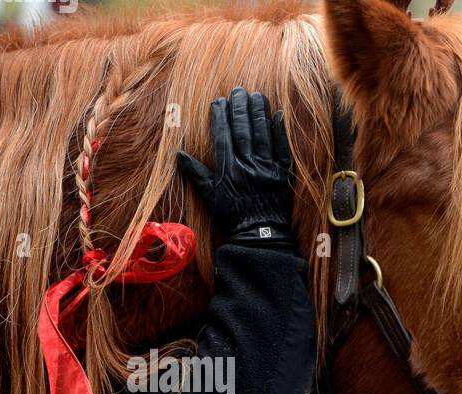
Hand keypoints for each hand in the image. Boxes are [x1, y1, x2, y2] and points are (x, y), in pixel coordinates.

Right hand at [176, 86, 295, 242]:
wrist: (259, 235)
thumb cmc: (232, 216)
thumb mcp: (209, 196)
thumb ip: (196, 174)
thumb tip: (179, 153)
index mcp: (228, 170)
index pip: (223, 136)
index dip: (220, 116)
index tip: (219, 100)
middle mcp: (247, 166)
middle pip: (243, 131)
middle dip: (240, 108)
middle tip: (238, 91)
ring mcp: (267, 170)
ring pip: (263, 136)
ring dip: (259, 113)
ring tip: (257, 96)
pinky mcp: (283, 175)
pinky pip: (282, 150)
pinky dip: (280, 132)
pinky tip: (278, 115)